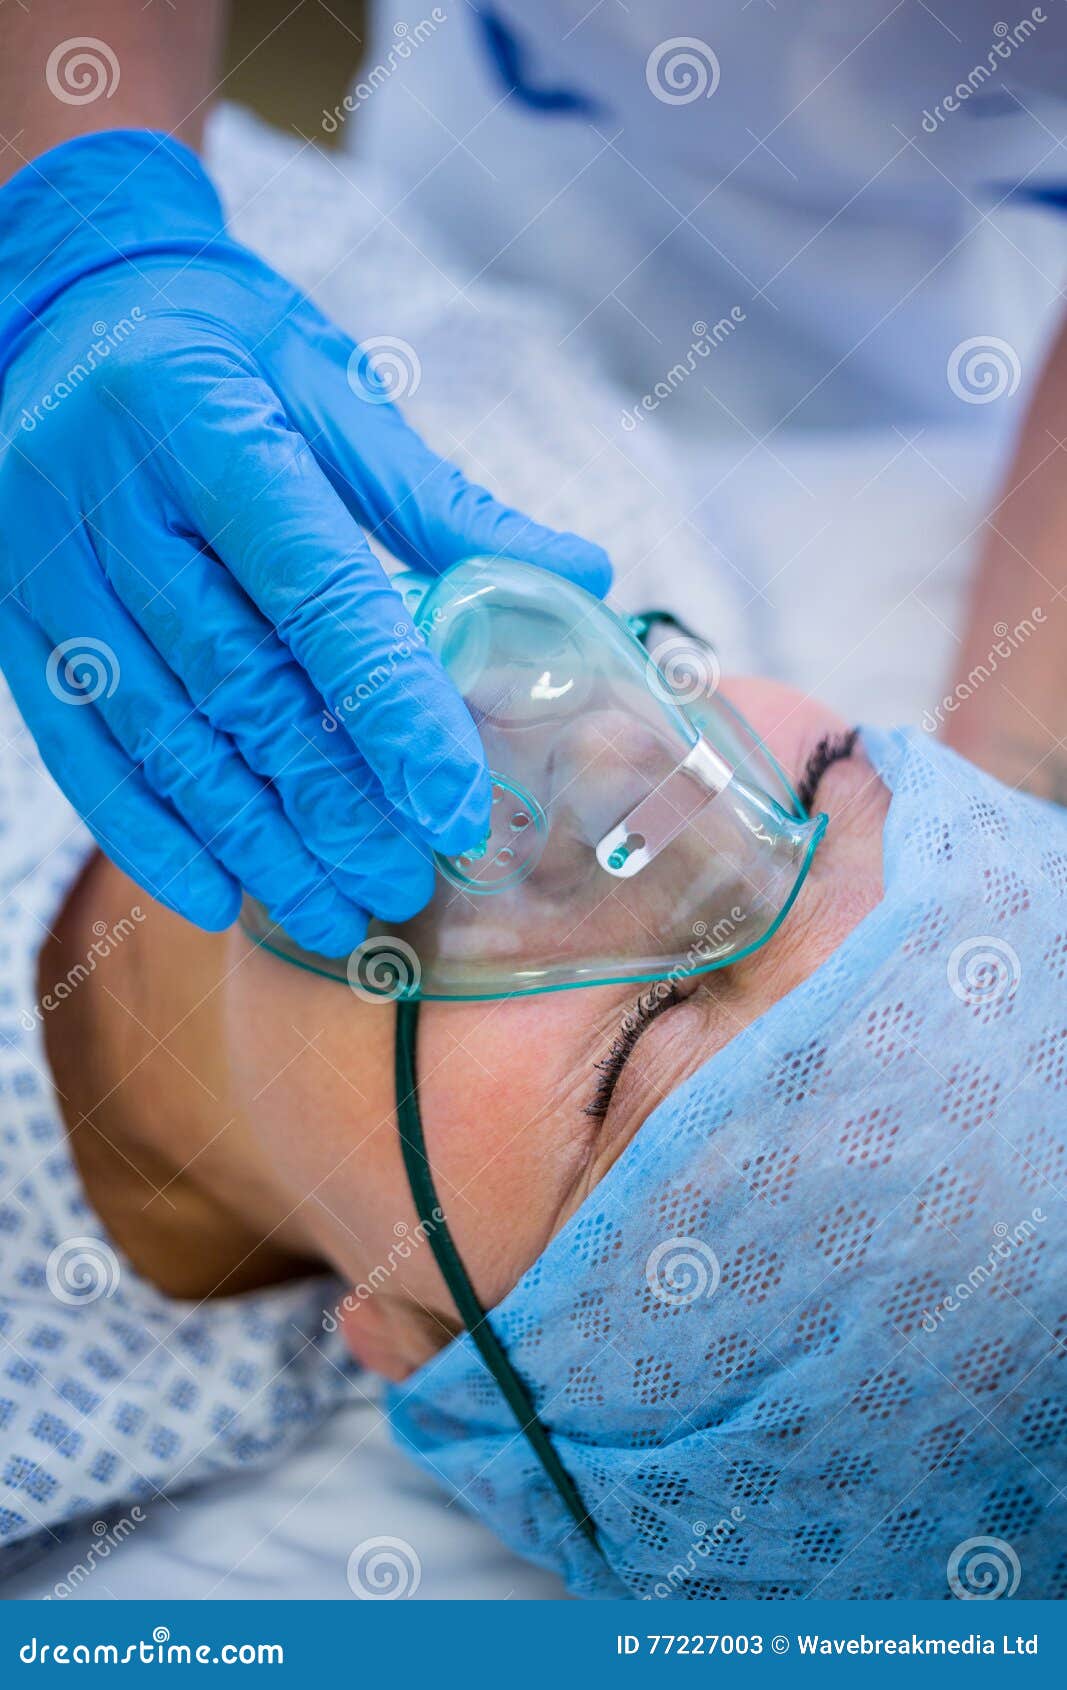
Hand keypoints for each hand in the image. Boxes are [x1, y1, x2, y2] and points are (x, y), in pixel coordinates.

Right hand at [0, 131, 610, 954]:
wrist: (61, 299)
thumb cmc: (221, 343)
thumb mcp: (330, 388)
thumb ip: (439, 501)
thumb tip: (574, 577)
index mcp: (208, 424)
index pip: (316, 593)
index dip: (390, 709)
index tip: (451, 802)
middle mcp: (110, 498)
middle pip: (238, 683)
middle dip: (328, 800)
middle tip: (403, 877)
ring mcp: (43, 562)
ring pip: (161, 734)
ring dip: (252, 838)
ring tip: (333, 910)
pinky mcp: (12, 616)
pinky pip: (78, 746)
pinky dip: (150, 830)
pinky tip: (215, 892)